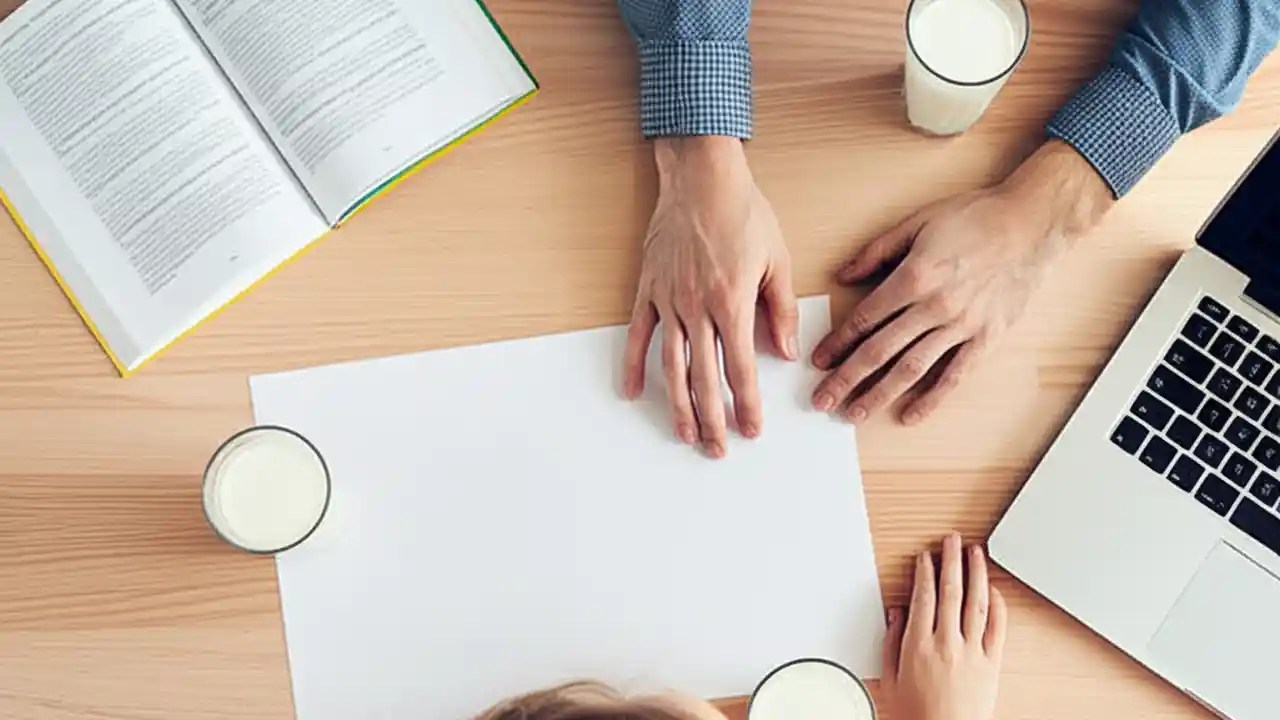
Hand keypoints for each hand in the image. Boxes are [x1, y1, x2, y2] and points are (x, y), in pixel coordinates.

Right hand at [623, 136, 797, 457]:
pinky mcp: (648, 288)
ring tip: (684, 434)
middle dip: (712, 418)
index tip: (752, 430)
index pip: (741, 367)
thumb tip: (786, 352)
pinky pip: (639, 334)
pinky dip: (633, 365)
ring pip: (671, 364)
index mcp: (732, 302)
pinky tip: (633, 392)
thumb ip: (780, 310)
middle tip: (718, 449)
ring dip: (677, 404)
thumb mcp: (777, 259)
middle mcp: (697, 307)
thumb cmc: (744, 213)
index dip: (746, 404)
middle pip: (703, 377)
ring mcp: (668, 299)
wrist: (702, 176)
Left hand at [811, 140, 1113, 423]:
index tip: (818, 362)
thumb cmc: (975, 217)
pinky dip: (931, 399)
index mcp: (913, 278)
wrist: (1031, 222)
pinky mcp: (987, 338)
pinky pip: (955, 375)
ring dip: (878, 394)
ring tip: (853, 414)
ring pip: (911, 368)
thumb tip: (842, 274)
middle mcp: (934, 307)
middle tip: (822, 399)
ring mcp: (962, 326)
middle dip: (846, 378)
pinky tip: (910, 415)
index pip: (864, 319)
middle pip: (880, 351)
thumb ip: (877, 251)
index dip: (837, 343)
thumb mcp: (917, 223)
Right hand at [882, 533, 1007, 719]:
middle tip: (951, 541)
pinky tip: (994, 590)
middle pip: (950, 591)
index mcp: (918, 645)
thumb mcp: (891, 680)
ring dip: (976, 573)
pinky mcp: (992, 663)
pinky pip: (997, 627)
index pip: (923, 596)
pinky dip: (997, 605)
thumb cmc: (917, 716)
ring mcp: (972, 652)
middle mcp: (947, 643)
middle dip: (951, 561)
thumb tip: (896, 614)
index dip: (925, 572)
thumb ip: (891, 643)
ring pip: (976, 602)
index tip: (925, 557)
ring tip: (976, 553)